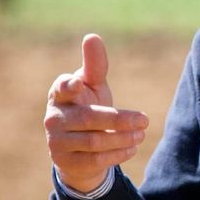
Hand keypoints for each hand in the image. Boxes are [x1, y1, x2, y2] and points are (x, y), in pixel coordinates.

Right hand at [44, 34, 149, 193]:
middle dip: (119, 119)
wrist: (77, 149)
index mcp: (59, 94)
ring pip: (94, 141)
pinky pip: (95, 160)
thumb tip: (92, 37)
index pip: (61, 87)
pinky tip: (132, 147)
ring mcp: (56, 142)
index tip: (78, 82)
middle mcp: (53, 117)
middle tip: (145, 120)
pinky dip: (118, 154)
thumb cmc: (86, 106)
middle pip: (88, 118)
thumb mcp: (93, 86)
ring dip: (123, 138)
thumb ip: (95, 65)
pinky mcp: (65, 162)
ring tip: (141, 134)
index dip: (68, 85)